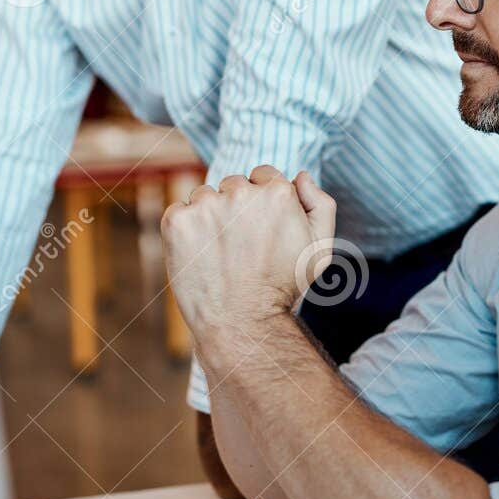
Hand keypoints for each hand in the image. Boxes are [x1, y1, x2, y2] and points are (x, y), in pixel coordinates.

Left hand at [161, 166, 336, 360]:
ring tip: (220, 254)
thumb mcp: (320, 248)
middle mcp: (241, 192)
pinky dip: (185, 230)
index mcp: (278, 192)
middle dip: (236, 208)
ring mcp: (206, 205)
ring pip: (205, 197)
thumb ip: (320, 204)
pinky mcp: (178, 221)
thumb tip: (300, 175)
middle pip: (233, 185)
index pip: (263, 177)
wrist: (243, 323)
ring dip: (209, 217)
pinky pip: (179, 211)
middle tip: (241, 247)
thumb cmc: (284, 288)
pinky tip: (200, 255)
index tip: (260, 232)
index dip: (263, 205)